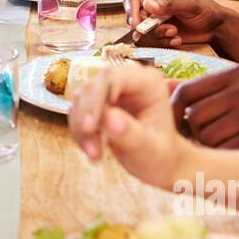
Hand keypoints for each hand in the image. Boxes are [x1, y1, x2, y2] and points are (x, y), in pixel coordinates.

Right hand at [66, 64, 190, 187]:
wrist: (158, 161)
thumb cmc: (160, 154)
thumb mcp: (149, 149)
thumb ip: (130, 133)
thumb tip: (108, 118)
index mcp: (147, 83)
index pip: (112, 77)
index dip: (96, 98)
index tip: (88, 127)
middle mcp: (128, 81)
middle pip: (92, 87)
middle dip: (87, 118)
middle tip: (92, 150)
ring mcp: (111, 90)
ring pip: (81, 99)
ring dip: (81, 129)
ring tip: (95, 155)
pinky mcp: (98, 102)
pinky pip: (78, 111)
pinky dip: (80, 132)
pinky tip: (93, 150)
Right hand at [120, 0, 231, 46]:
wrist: (215, 26)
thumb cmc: (205, 10)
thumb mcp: (189, 5)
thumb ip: (169, 4)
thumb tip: (147, 4)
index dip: (131, 12)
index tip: (136, 25)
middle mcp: (152, 5)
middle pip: (134, 18)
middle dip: (147, 28)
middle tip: (166, 30)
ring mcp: (155, 20)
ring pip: (142, 32)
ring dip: (158, 36)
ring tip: (174, 32)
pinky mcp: (159, 33)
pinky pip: (151, 41)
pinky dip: (163, 42)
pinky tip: (176, 38)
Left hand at [170, 63, 238, 150]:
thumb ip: (211, 91)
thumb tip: (162, 87)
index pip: (186, 91)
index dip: (176, 114)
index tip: (179, 129)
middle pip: (194, 117)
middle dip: (199, 135)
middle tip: (220, 142)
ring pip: (207, 138)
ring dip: (215, 150)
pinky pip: (226, 155)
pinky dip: (231, 162)